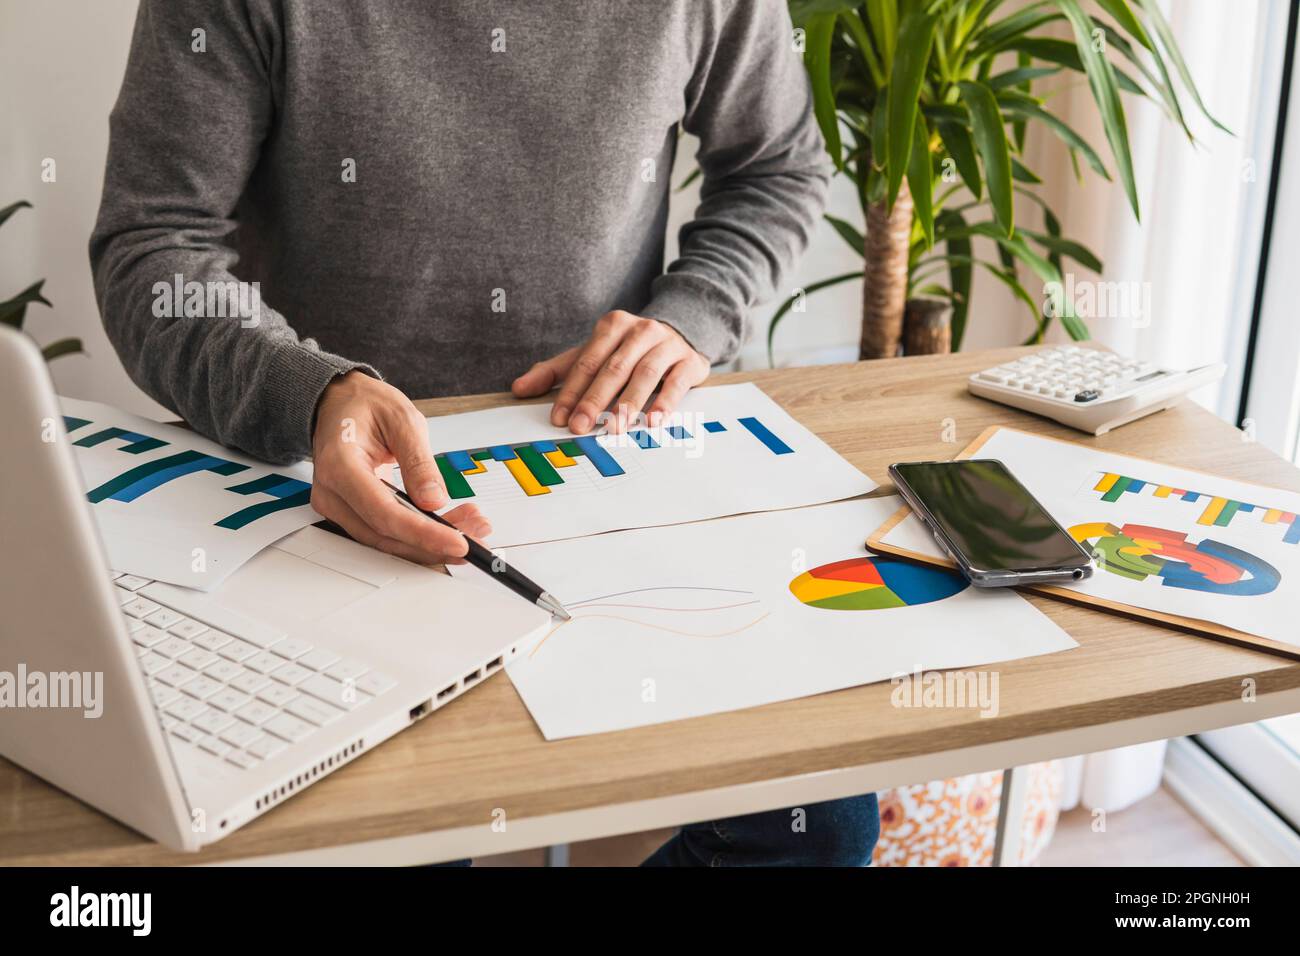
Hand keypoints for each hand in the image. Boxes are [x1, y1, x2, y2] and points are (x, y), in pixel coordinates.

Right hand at [311, 371, 489, 564]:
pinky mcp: (353, 513)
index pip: (384, 513)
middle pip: (386, 535)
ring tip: (472, 527)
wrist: (339, 404)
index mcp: (339, 465)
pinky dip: (421, 533)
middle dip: (435, 543)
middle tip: (477, 538)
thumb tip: (434, 500)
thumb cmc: (363, 405)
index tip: (459, 543)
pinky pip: (387, 531)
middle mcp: (333, 493)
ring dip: (432, 541)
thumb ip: (418, 461)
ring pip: (388, 539)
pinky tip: (451, 524)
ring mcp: (339, 507)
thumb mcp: (401, 419)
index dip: (423, 534)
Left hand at [511, 311, 709, 432]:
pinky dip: (665, 402)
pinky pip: (676, 382)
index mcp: (612, 326)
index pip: (587, 362)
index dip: (571, 391)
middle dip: (595, 400)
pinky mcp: (689, 361)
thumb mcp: (593, 354)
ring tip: (615, 427)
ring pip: (645, 374)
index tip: (560, 419)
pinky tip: (653, 421)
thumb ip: (557, 371)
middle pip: (614, 368)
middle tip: (581, 427)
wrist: (682, 333)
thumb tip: (519, 389)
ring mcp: (667, 344)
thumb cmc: (629, 351)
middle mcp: (640, 331)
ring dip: (629, 403)